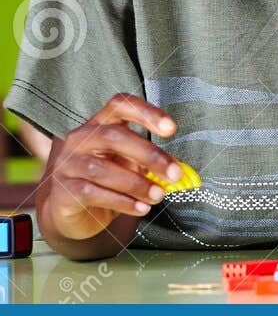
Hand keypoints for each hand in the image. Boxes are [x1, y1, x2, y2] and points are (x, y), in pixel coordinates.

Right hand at [40, 94, 183, 241]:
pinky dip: (122, 202)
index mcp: (100, 124)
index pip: (120, 105)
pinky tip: (140, 208)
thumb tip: (177, 170)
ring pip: (102, 169)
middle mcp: (80, 138)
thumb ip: (151, 163)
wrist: (71, 210)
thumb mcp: (130, 166)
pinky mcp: (61, 191)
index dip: (146, 113)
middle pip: (115, 136)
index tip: (171, 129)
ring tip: (158, 195)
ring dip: (137, 184)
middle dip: (149, 155)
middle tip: (174, 174)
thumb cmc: (108, 181)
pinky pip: (92, 193)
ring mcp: (67, 164)